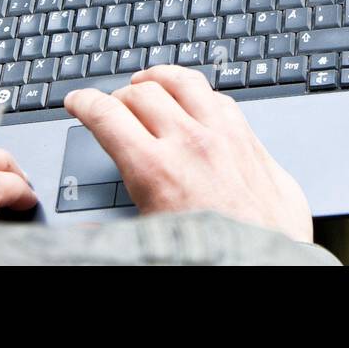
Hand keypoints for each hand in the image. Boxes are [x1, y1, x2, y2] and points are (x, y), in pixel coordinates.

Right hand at [64, 65, 312, 242]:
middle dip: (118, 94)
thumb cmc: (216, 260)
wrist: (271, 270)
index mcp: (155, 170)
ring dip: (160, 77)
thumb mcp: (151, 240)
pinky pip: (221, 99)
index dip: (84, 103)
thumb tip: (83, 232)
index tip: (77, 101)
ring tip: (148, 81)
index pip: (107, 116)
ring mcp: (225, 137)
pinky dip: (200, 92)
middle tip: (110, 103)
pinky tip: (196, 99)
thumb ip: (112, 230)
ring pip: (186, 82)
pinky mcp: (251, 141)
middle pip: (142, 93)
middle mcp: (190, 144)